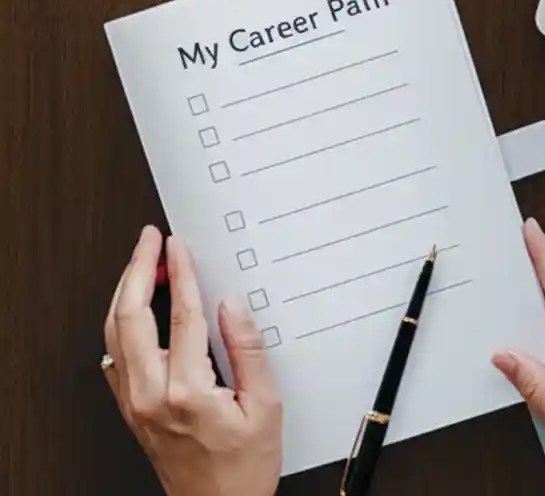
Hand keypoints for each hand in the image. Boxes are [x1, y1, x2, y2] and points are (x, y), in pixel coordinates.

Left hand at [103, 226, 282, 495]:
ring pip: (114, 335)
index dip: (180, 274)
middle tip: (149, 241)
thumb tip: (233, 307)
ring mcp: (135, 404)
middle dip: (137, 270)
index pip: (180, 316)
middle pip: (130, 317)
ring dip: (124, 294)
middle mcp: (152, 394)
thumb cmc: (244, 468)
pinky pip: (115, 360)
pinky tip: (132, 314)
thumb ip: (248, 351)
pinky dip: (119, 328)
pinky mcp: (132, 411)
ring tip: (141, 266)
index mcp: (188, 390)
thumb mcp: (266, 407)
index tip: (179, 247)